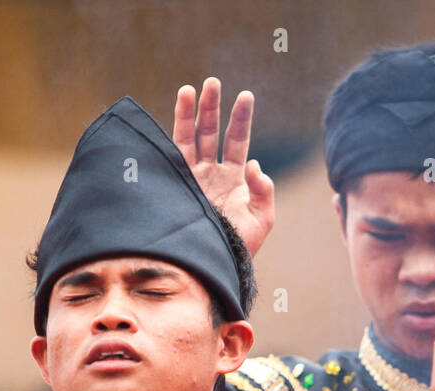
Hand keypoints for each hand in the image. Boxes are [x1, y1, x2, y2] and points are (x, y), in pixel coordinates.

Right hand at [173, 77, 274, 257]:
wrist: (214, 264)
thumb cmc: (240, 247)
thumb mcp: (262, 219)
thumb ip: (264, 191)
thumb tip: (256, 164)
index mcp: (234, 179)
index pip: (237, 141)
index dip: (241, 118)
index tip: (245, 96)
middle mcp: (211, 174)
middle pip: (211, 133)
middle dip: (212, 107)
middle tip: (213, 82)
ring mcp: (192, 179)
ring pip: (189, 140)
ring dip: (189, 115)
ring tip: (190, 89)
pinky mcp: (176, 187)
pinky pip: (171, 157)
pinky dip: (170, 137)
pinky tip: (171, 120)